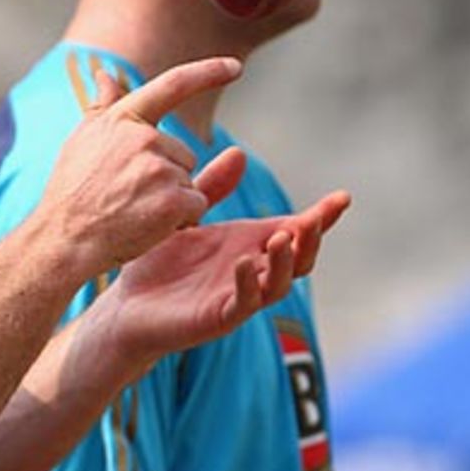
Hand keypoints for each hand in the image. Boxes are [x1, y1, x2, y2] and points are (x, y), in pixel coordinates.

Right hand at [36, 57, 241, 277]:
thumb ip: (103, 105)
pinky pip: (195, 204)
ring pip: (188, 181)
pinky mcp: (173, 200)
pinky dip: (178, 219)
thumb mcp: (82, 139)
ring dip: (170, 198)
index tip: (234, 66)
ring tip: (132, 208)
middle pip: (183, 154)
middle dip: (165, 175)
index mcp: (124, 119)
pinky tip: (146, 222)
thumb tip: (105, 74)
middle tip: (127, 193)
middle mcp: (144, 138)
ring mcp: (159, 169)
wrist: (65, 237)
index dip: (208, 72)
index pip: (173, 85)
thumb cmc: (71, 190)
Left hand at [103, 187, 350, 360]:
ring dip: (285, 262)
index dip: (321, 216)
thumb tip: (239, 152)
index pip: (295, 230)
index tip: (343, 197)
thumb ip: (212, 188)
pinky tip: (244, 263)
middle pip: (299, 259)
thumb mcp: (187, 217)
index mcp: (248, 245)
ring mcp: (237, 296)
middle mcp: (251, 271)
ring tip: (283, 237)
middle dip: (311, 240)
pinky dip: (247, 283)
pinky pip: (241, 303)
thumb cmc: (158, 262)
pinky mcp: (216, 318)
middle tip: (315, 220)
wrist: (125, 305)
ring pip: (278, 284)